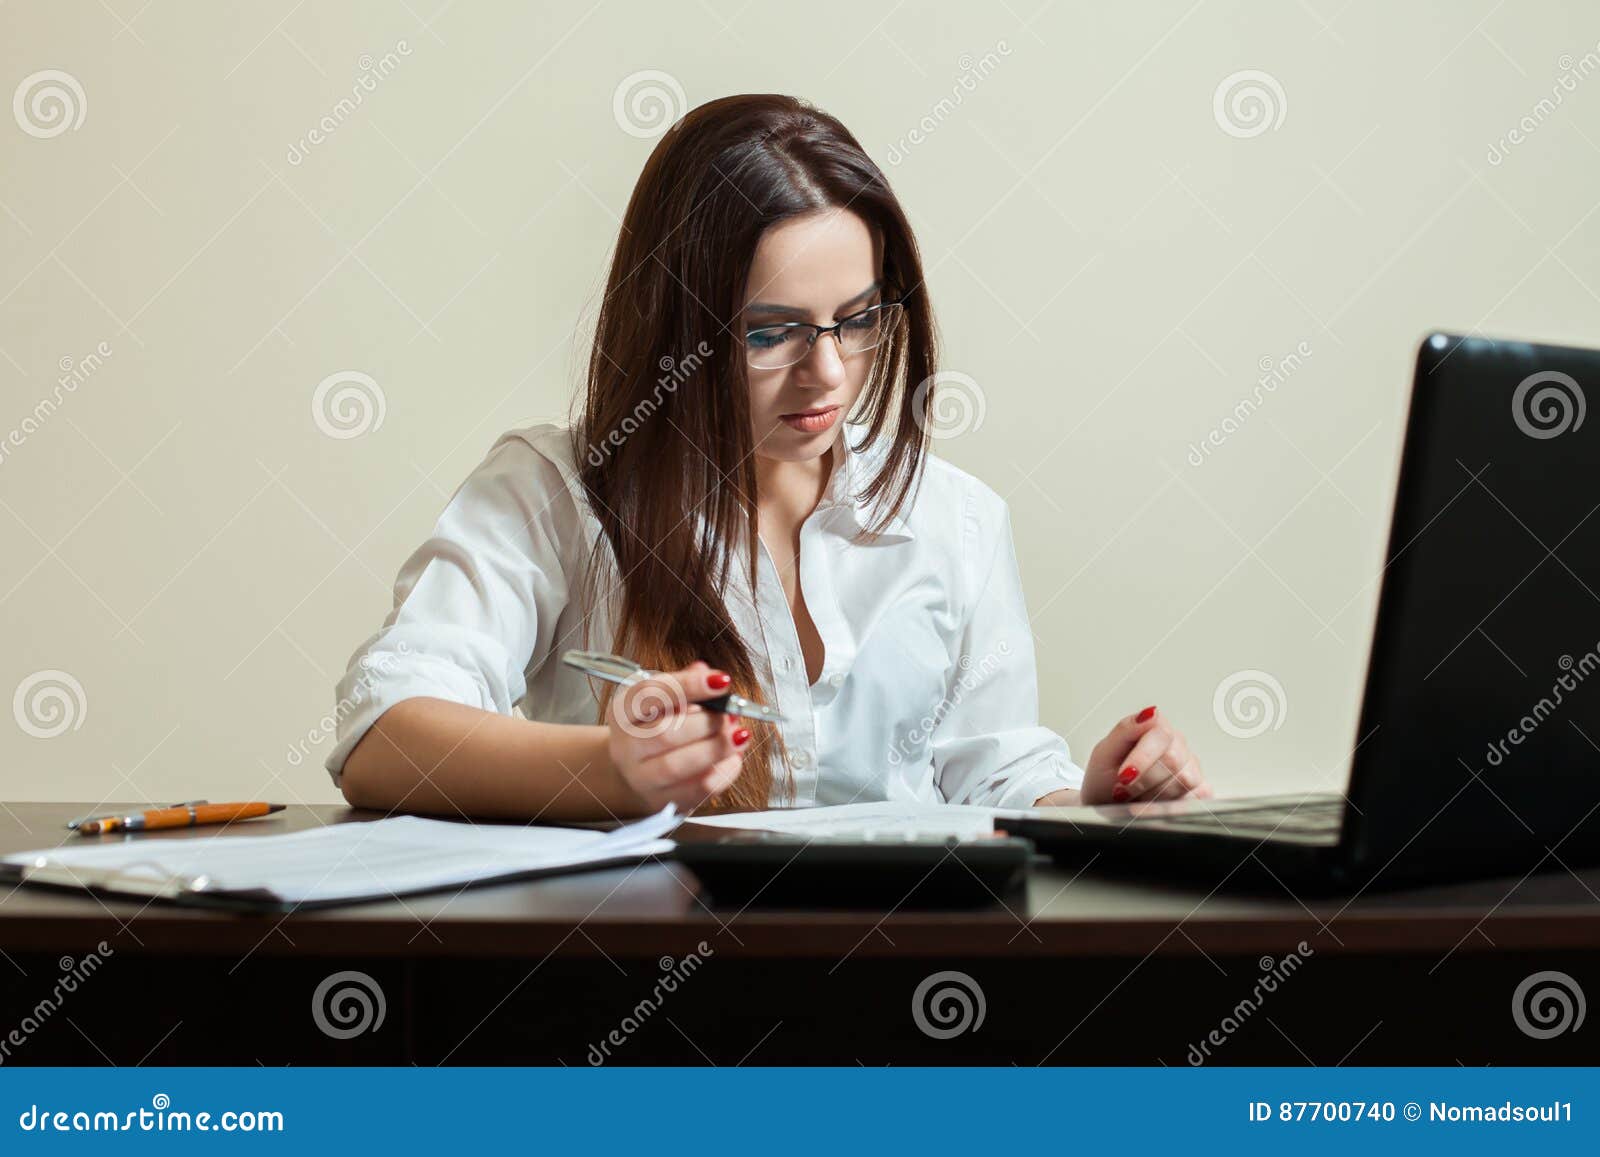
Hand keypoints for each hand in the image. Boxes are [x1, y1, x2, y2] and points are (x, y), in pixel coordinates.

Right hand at [605, 661, 750, 811]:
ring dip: (715, 749)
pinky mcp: (662, 801)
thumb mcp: (661, 700)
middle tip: (731, 715)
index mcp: (623, 711)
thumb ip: (684, 684)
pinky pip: (695, 791)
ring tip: (739, 736)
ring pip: (676, 766)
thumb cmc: (654, 728)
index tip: (722, 681)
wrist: (636, 771)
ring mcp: (641, 777)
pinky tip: (734, 758)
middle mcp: (626, 746)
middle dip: (707, 723)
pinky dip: (722, 773)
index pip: (650, 694)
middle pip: (664, 734)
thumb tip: (706, 672)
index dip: (689, 686)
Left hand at [1079, 705, 1210, 805]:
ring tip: (1137, 798)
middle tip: (1124, 791)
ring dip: (1155, 796)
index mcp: (1155, 728)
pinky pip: (1196, 798)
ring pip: (1185, 781)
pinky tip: (1154, 806)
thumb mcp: (1104, 754)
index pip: (1161, 734)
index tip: (1124, 776)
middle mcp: (1177, 744)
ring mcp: (1191, 767)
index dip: (1143, 758)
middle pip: (1173, 760)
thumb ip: (1125, 730)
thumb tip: (1150, 713)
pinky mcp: (1200, 791)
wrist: (1106, 806)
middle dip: (1144, 781)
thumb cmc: (1104, 779)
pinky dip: (1171, 807)